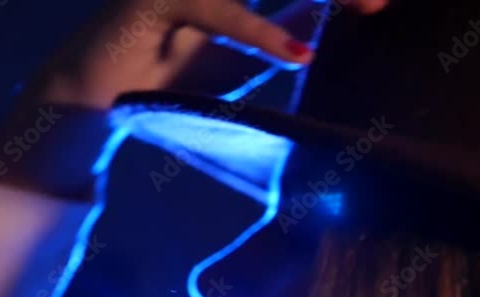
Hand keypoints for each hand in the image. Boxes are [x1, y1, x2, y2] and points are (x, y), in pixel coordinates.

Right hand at [21, 0, 390, 108]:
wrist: (98, 103)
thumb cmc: (171, 76)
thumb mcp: (245, 54)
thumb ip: (287, 25)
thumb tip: (334, 14)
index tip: (381, 5)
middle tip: (379, 2)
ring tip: (364, 6)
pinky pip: (217, 8)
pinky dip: (260, 33)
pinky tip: (297, 56)